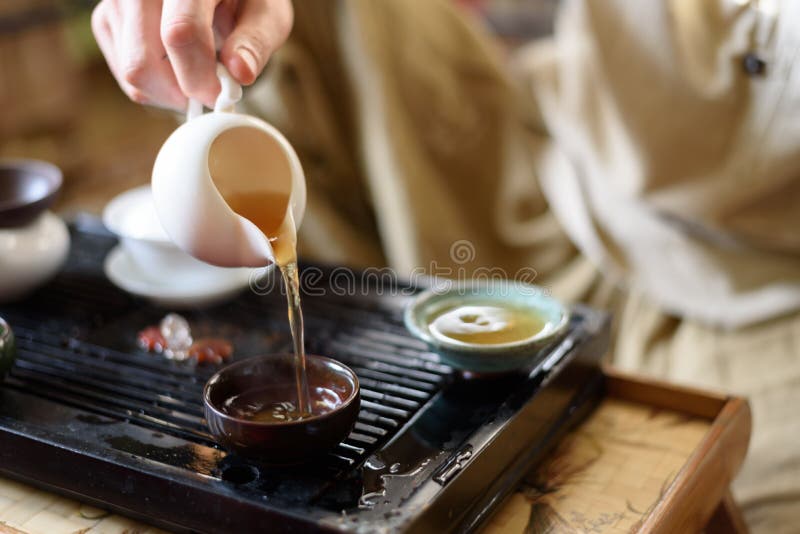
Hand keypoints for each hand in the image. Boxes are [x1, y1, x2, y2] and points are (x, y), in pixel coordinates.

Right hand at [91, 0, 292, 109]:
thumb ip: (255, 42)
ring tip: (197, 69)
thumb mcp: (267, 14)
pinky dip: (156, 85)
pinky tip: (178, 66)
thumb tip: (239, 73)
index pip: (180, 32)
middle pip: (144, 62)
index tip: (221, 94)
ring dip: (170, 91)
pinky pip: (125, 73)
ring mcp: (118, 2)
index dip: (200, 76)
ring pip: (133, 73)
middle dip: (182, 92)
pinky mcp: (106, 20)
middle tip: (209, 90)